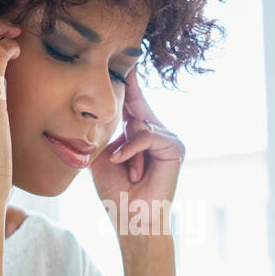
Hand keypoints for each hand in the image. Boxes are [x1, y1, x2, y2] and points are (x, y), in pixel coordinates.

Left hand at [89, 66, 185, 237]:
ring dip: (126, 149)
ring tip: (125, 170)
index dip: (128, 81)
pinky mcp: (176, 147)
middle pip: (138, 102)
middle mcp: (155, 132)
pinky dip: (132, 150)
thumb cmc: (115, 193)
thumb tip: (98, 112)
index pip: (132, 101)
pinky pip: (147, 135)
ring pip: (140, 124)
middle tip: (126, 57)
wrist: (131, 219)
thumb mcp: (100, 157)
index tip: (124, 57)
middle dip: (129, 86)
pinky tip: (124, 165)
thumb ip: (103, 134)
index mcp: (137, 133)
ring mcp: (167, 138)